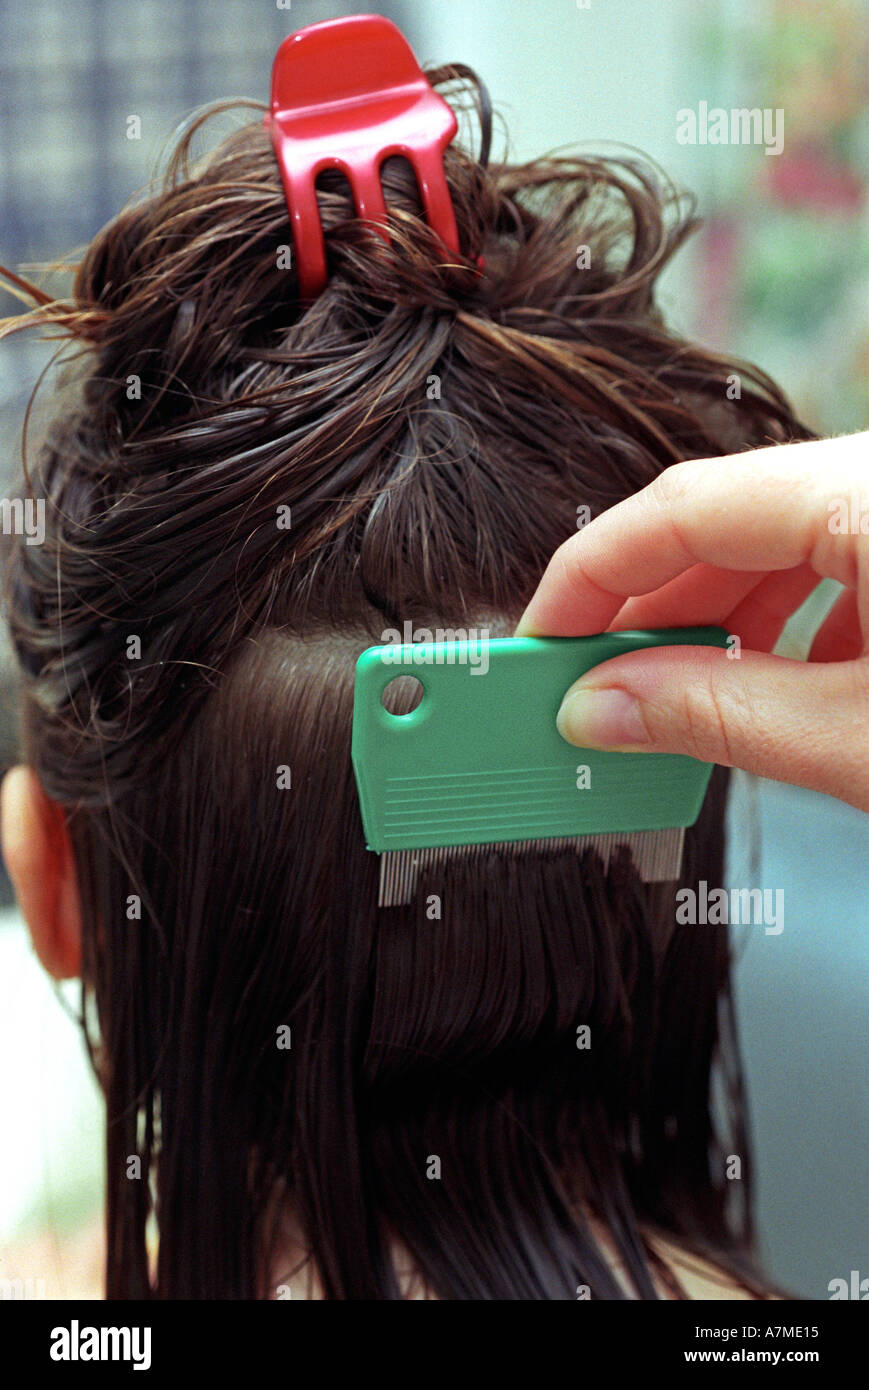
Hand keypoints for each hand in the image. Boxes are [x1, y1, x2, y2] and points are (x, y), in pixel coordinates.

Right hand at [514, 433, 868, 811]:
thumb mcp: (859, 742)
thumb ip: (717, 715)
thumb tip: (600, 706)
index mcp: (866, 492)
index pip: (682, 507)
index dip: (588, 580)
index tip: (538, 646)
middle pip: (726, 521)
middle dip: (649, 614)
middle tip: (592, 692)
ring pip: (781, 539)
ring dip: (718, 622)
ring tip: (671, 702)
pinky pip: (841, 556)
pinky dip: (790, 619)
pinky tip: (776, 687)